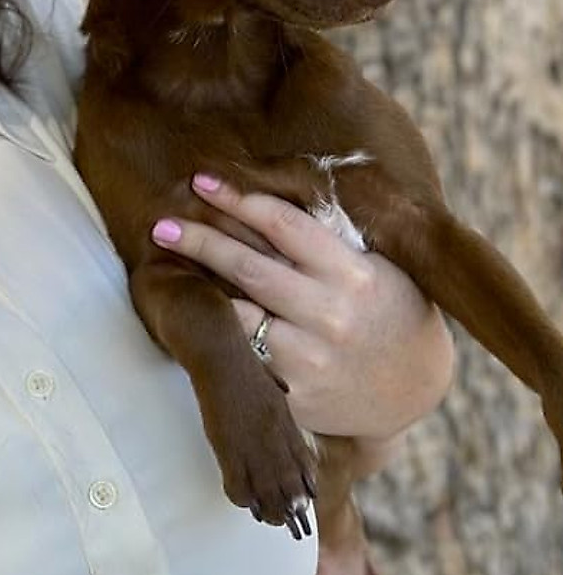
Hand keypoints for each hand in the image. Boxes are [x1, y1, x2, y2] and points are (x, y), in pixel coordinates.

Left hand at [152, 174, 454, 443]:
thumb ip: (326, 235)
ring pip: (237, 315)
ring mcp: (311, 358)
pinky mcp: (295, 394)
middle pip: (248, 268)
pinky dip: (213, 331)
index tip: (201, 180)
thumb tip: (262, 182)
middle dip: (200, 240)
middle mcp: (332, 314)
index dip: (237, 198)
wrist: (413, 389)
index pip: (284, 224)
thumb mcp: (375, 264)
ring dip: (196, 286)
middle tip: (161, 224)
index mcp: (353, 273)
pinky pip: (243, 357)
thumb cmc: (387, 308)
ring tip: (163, 262)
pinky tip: (186, 310)